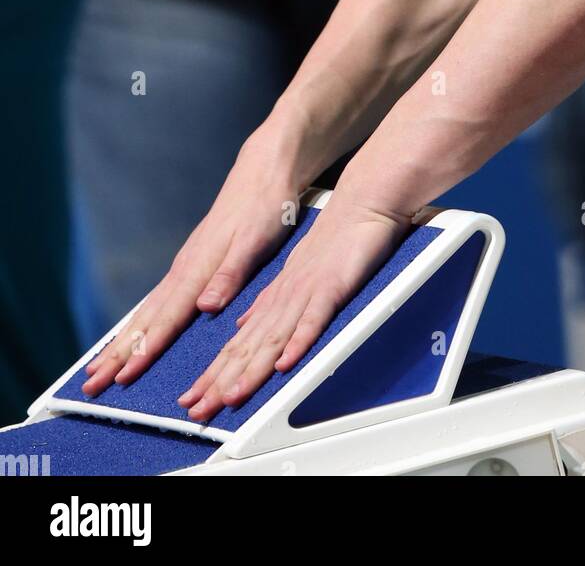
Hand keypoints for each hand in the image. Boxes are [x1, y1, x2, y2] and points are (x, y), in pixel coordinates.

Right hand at [80, 121, 305, 395]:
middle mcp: (184, 268)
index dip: (146, 349)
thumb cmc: (264, 208)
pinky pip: (158, 301)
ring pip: (147, 311)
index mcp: (197, 268)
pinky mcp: (192, 263)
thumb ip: (230, 275)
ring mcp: (185, 265)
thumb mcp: (255, 242)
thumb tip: (205, 306)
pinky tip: (135, 335)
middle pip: (145, 319)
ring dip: (123, 342)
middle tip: (90, 385)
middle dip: (119, 354)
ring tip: (99, 369)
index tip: (124, 377)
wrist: (265, 171)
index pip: (167, 318)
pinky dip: (141, 323)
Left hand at [176, 194, 410, 421]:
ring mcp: (305, 291)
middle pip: (247, 345)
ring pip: (273, 336)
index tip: (193, 399)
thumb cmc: (334, 239)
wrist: (362, 203)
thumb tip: (242, 325)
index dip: (213, 372)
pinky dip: (298, 342)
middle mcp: (283, 297)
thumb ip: (268, 301)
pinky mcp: (331, 286)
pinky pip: (313, 318)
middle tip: (196, 410)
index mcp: (274, 296)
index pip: (237, 342)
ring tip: (229, 397)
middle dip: (219, 380)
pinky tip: (286, 364)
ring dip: (251, 369)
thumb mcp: (294, 272)